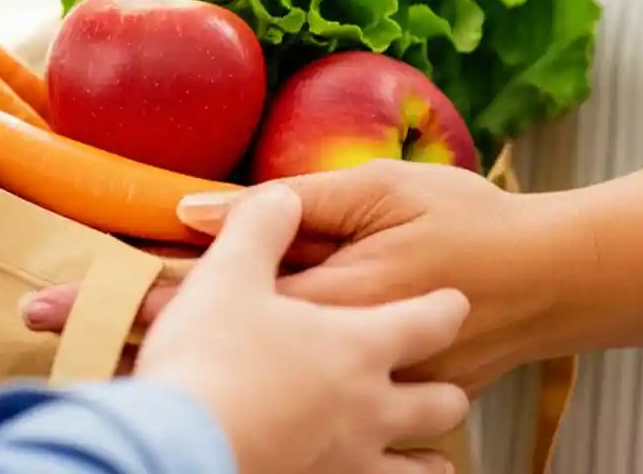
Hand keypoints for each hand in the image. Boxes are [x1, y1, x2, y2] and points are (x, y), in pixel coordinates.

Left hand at [26, 159, 576, 394]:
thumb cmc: (466, 223)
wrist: (548, 283)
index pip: (197, 292)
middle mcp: (317, 350)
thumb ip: (291, 203)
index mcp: (315, 288)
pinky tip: (186, 412)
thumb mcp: (384, 190)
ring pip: (235, 394)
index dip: (118, 297)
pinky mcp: (363, 411)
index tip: (46, 301)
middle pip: (200, 350)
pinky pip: (282, 413)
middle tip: (38, 340)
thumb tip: (196, 213)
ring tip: (89, 395)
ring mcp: (341, 390)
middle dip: (116, 351)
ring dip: (161, 389)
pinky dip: (230, 409)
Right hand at [135, 184, 469, 473]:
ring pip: (421, 465)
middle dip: (446, 390)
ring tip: (428, 456)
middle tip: (447, 384)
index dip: (446, 308)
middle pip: (439, 402)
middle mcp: (371, 406)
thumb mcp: (230, 274)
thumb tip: (276, 196)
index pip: (428, 320)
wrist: (184, 450)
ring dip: (426, 456)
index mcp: (359, 344)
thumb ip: (259, 225)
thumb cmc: (211, 357)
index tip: (457, 301)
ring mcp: (353, 460)